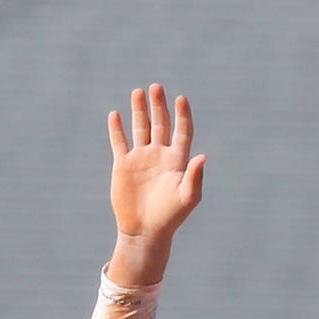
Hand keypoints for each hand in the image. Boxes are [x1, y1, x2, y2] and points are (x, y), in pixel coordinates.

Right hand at [108, 84, 206, 259]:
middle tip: (157, 87)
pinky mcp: (124, 164)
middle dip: (159, 106)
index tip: (181, 99)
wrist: (145, 231)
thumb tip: (203, 156)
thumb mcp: (186, 198)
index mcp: (177, 161)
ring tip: (138, 92)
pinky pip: (119, 141)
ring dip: (139, 110)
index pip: (182, 131)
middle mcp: (160, 155)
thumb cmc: (170, 217)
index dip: (182, 115)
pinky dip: (117, 128)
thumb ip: (194, 176)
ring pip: (140, 127)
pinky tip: (115, 114)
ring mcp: (141, 158)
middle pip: (161, 124)